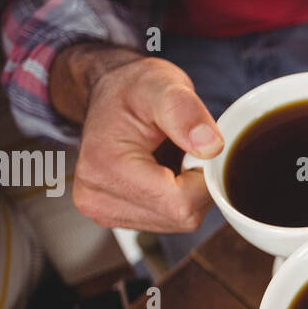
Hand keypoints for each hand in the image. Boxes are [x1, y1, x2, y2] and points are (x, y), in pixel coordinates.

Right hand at [59, 46, 223, 231]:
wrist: (109, 96)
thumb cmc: (134, 89)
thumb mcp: (162, 85)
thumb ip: (187, 113)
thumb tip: (211, 146)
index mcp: (105, 168)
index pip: (180, 204)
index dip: (204, 179)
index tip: (199, 148)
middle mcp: (96, 198)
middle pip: (181, 218)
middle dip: (196, 186)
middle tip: (185, 151)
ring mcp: (102, 213)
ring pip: (177, 223)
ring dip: (187, 193)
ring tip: (169, 159)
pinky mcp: (113, 217)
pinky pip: (167, 221)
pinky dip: (175, 200)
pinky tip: (162, 173)